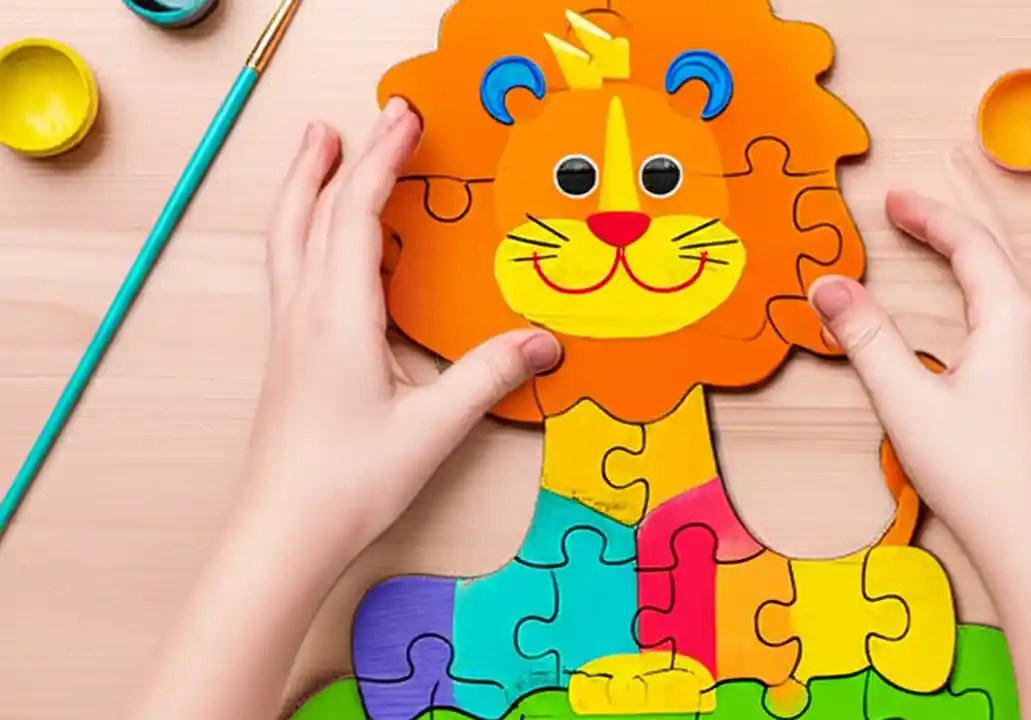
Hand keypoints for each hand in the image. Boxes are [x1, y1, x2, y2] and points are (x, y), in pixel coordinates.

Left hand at [244, 98, 559, 559]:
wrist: (283, 532)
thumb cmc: (351, 481)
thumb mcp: (433, 428)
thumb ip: (489, 376)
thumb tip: (547, 339)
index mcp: (338, 315)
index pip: (355, 214)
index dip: (381, 161)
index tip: (405, 120)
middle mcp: (305, 312)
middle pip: (310, 212)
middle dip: (334, 159)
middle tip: (359, 119)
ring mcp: (289, 333)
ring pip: (287, 238)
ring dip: (304, 187)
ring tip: (317, 151)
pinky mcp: (286, 355)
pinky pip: (290, 270)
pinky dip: (302, 231)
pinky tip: (320, 244)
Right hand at [808, 190, 1030, 562]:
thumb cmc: (978, 474)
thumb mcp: (907, 402)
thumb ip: (865, 337)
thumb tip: (825, 286)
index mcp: (1014, 314)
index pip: (969, 241)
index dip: (927, 214)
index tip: (891, 200)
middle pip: (1002, 249)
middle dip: (955, 222)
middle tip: (913, 209)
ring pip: (1026, 278)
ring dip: (987, 252)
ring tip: (955, 244)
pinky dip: (1006, 285)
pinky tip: (997, 308)